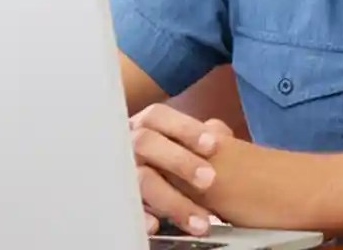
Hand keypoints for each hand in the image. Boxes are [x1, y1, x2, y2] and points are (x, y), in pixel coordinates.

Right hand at [130, 103, 234, 235]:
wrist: (168, 193)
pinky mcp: (124, 202)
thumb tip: (218, 134)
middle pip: (145, 143)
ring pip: (141, 180)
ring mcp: (124, 173)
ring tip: (200, 221)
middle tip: (209, 180)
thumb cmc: (183, 162)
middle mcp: (129, 146)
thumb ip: (207, 136)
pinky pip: (129, 208)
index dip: (184, 128)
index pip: (158, 116)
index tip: (213, 146)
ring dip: (172, 200)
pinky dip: (143, 216)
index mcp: (146, 127)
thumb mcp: (194, 145)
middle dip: (179, 160)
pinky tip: (157, 225)